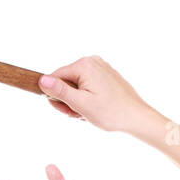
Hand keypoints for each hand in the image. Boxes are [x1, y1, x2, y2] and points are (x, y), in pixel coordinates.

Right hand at [37, 55, 156, 135]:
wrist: (137, 118)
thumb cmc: (111, 112)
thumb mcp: (80, 104)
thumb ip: (60, 91)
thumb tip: (42, 80)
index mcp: (84, 65)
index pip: (55, 77)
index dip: (56, 97)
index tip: (66, 110)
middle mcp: (92, 61)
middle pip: (66, 81)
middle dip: (69, 101)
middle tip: (80, 114)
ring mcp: (100, 67)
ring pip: (76, 86)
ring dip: (78, 102)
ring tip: (90, 113)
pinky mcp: (106, 75)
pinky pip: (87, 86)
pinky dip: (88, 99)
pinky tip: (96, 109)